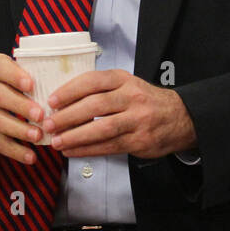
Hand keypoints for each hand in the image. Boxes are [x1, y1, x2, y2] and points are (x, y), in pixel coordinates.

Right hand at [0, 53, 42, 164]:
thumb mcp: (8, 67)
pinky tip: (29, 156)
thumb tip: (58, 84)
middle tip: (41, 116)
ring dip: (19, 131)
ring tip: (38, 136)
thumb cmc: (0, 79)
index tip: (31, 85)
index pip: (0, 68)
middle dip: (20, 107)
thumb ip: (26, 72)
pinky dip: (14, 150)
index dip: (15, 77)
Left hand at [43, 69, 196, 159]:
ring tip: (57, 141)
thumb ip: (102, 90)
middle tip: (49, 123)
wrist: (180, 118)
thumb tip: (65, 101)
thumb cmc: (146, 101)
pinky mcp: (139, 141)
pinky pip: (108, 146)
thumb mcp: (128, 85)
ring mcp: (137, 120)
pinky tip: (72, 150)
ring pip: (101, 128)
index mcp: (125, 80)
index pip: (93, 81)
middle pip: (95, 105)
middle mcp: (132, 98)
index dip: (70, 90)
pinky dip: (87, 150)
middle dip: (68, 116)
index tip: (52, 100)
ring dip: (75, 136)